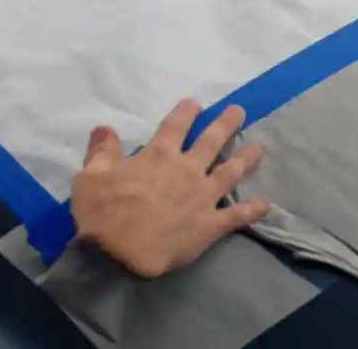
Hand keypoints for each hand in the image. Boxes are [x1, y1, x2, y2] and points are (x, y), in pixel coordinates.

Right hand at [70, 101, 270, 278]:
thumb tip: (105, 128)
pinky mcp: (210, 224)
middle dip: (226, 124)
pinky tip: (267, 202)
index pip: (176, 125)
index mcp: (158, 155)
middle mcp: (186, 170)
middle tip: (239, 111)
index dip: (187, 111)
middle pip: (212, 141)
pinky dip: (254, 209)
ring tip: (259, 149)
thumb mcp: (90, 176)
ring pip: (230, 172)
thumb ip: (102, 151)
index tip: (196, 103)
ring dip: (246, 159)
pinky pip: (237, 215)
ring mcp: (202, 197)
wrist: (120, 255)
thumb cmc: (103, 213)